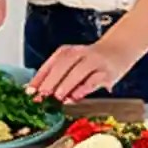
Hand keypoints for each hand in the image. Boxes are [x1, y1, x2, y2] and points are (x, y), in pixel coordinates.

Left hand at [26, 40, 141, 103]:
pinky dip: (84, 88)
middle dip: (51, 80)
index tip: (29, 92)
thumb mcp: (72, 64)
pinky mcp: (107, 72)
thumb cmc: (91, 61)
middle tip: (42, 94)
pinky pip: (94, 80)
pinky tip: (76, 97)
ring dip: (66, 84)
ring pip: (78, 71)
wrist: (118, 49)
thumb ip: (58, 78)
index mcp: (66, 52)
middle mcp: (79, 54)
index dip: (38, 78)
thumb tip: (38, 94)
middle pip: (63, 65)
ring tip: (57, 97)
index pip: (50, 64)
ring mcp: (94, 62)